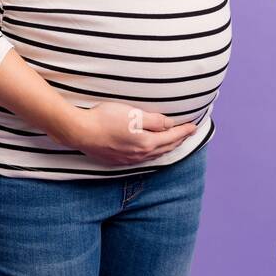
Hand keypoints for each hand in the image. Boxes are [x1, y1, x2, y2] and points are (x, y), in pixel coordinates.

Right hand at [61, 101, 198, 165]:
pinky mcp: (118, 161)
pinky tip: (151, 151)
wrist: (81, 133)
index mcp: (146, 142)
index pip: (171, 136)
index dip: (184, 131)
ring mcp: (129, 160)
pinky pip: (143, 159)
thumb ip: (154, 120)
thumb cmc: (105, 119)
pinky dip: (153, 153)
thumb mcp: (133, 114)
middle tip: (188, 134)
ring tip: (174, 142)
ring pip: (154, 155)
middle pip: (165, 148)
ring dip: (166, 148)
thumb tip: (170, 124)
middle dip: (178, 140)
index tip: (194, 126)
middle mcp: (140, 155)